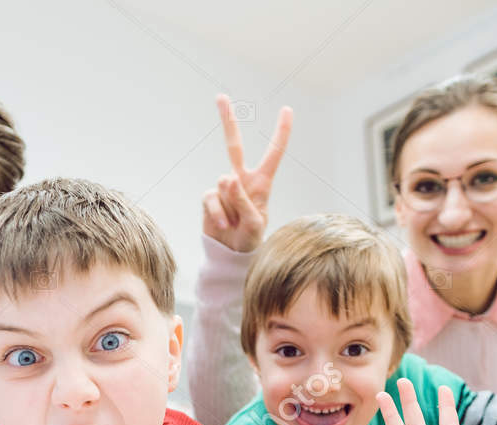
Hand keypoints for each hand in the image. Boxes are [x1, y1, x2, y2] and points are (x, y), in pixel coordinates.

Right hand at [201, 96, 291, 252]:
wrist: (230, 255)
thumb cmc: (250, 239)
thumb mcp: (254, 223)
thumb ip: (242, 199)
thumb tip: (225, 177)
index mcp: (262, 183)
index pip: (273, 153)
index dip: (281, 132)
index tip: (287, 109)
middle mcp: (242, 180)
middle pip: (233, 146)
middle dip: (227, 121)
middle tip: (220, 97)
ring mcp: (224, 188)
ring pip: (225, 186)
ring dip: (231, 209)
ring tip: (236, 224)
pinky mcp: (210, 198)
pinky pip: (212, 199)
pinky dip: (218, 214)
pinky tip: (224, 226)